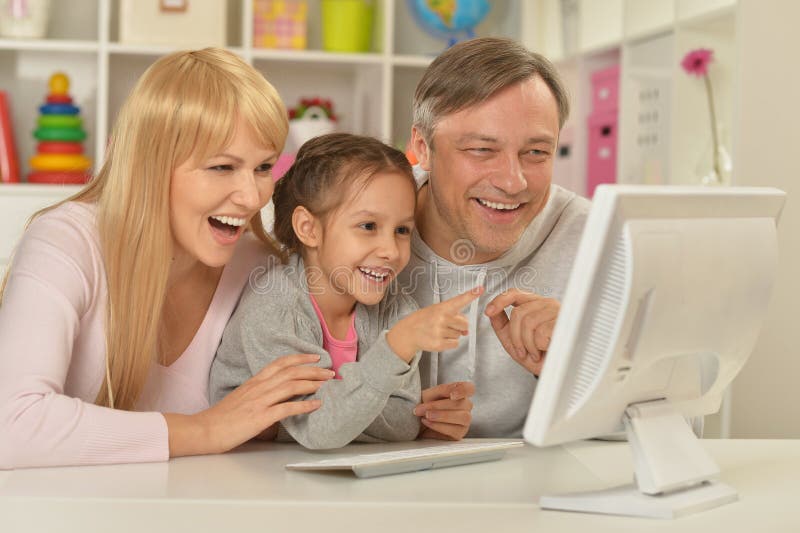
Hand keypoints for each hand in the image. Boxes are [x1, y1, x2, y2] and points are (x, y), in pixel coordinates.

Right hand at [166, 353, 333, 456]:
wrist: (204, 430)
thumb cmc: (222, 418)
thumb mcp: (242, 399)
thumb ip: (259, 394)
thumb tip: (275, 398)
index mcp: (254, 382)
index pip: (280, 364)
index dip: (299, 358)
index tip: (315, 357)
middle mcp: (259, 387)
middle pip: (290, 372)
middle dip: (313, 370)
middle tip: (329, 371)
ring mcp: (260, 401)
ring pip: (291, 386)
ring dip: (312, 383)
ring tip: (327, 384)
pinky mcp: (260, 417)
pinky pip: (287, 408)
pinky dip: (304, 405)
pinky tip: (316, 405)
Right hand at [387, 286, 483, 360]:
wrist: (409, 332)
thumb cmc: (425, 319)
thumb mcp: (438, 311)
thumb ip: (454, 317)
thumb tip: (466, 331)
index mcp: (442, 307)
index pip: (459, 300)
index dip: (471, 294)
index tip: (480, 289)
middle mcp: (441, 318)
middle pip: (465, 324)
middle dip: (459, 325)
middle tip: (445, 324)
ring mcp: (439, 331)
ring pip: (459, 335)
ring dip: (452, 334)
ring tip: (439, 331)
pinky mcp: (438, 344)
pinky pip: (455, 344)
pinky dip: (449, 343)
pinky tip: (439, 338)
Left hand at [414, 381, 474, 439]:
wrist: (417, 422)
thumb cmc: (425, 406)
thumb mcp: (429, 395)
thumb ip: (441, 390)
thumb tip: (451, 391)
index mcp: (460, 393)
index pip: (469, 388)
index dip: (463, 391)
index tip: (452, 395)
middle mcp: (465, 406)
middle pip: (462, 404)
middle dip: (439, 406)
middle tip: (422, 408)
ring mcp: (465, 421)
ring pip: (462, 417)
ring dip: (442, 416)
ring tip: (426, 415)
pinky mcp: (460, 433)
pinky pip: (454, 430)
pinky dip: (438, 426)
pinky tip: (428, 422)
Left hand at [484, 289, 559, 375]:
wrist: (554, 371)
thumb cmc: (538, 356)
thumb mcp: (512, 341)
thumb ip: (501, 324)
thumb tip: (491, 311)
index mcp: (533, 305)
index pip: (514, 294)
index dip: (500, 301)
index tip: (488, 311)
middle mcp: (545, 304)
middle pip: (518, 312)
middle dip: (515, 336)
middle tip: (522, 350)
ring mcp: (556, 311)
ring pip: (529, 322)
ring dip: (528, 344)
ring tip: (535, 352)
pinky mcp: (564, 322)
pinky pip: (542, 332)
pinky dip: (539, 346)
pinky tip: (545, 349)